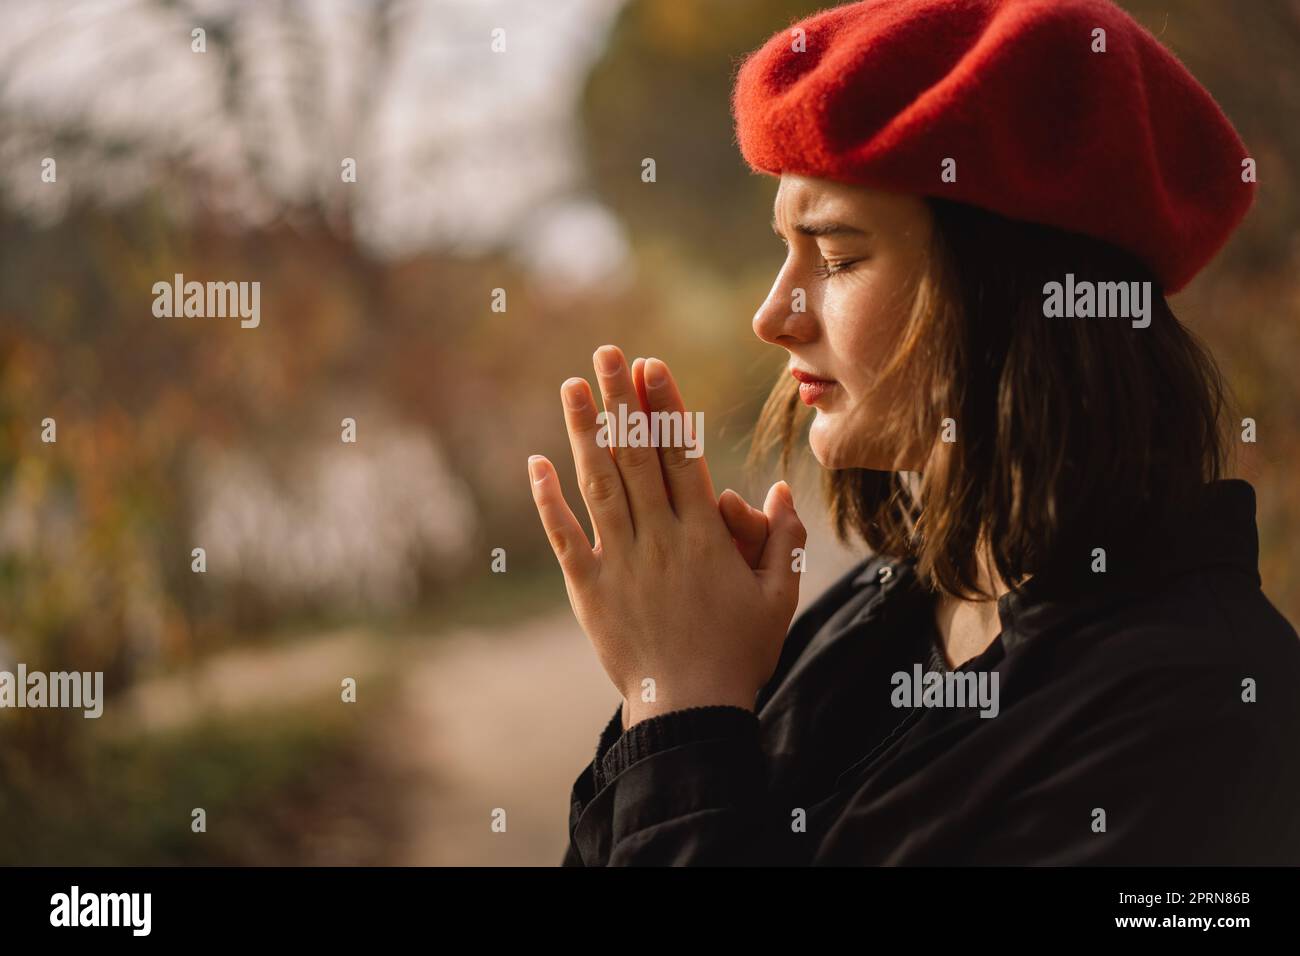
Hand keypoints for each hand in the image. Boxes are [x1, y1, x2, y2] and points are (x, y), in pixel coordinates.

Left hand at [528, 345, 805, 726]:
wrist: (688, 712)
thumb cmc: (740, 655)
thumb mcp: (779, 597)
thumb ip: (785, 539)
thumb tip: (781, 487)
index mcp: (705, 537)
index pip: (682, 456)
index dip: (664, 406)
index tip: (651, 366)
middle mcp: (659, 539)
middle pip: (637, 456)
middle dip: (621, 400)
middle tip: (608, 353)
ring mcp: (621, 562)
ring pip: (599, 484)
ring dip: (583, 432)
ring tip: (573, 386)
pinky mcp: (591, 589)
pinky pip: (566, 537)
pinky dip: (549, 500)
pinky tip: (538, 462)